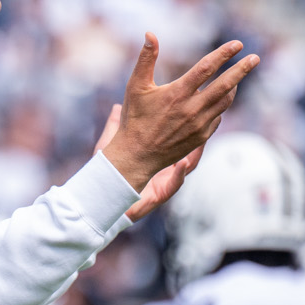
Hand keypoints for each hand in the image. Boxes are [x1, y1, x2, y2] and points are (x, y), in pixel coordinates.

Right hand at [99, 35, 256, 195]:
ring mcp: (199, 124)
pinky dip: (220, 106)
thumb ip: (146, 59)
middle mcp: (192, 108)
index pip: (206, 68)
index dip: (223, 54)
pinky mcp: (201, 136)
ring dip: (234, 87)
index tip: (237, 44)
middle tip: (255, 58)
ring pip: (225, 101)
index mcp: (177, 93)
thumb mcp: (136, 86)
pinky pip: (217, 117)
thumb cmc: (135, 118)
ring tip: (238, 77)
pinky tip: (218, 100)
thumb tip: (150, 33)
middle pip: (225, 85)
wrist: (137, 156)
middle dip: (242, 69)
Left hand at [99, 105, 203, 221]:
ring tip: (201, 140)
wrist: (101, 199)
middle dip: (196, 138)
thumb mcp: (109, 146)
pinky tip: (183, 163)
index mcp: (153, 156)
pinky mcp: (159, 195)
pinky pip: (174, 185)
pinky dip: (179, 175)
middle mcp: (162, 169)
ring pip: (186, 168)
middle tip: (203, 120)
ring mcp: (163, 182)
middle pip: (186, 152)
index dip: (183, 127)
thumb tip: (117, 106)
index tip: (188, 110)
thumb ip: (114, 126)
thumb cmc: (106, 174)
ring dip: (193, 155)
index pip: (174, 140)